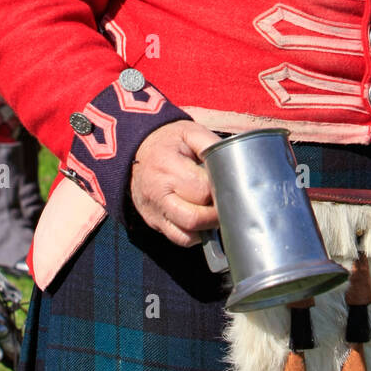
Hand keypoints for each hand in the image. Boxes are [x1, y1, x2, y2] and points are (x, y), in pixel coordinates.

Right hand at [130, 119, 219, 245]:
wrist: (137, 149)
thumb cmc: (169, 141)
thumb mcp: (190, 132)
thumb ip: (212, 146)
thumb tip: (233, 165)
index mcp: (167, 166)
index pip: (202, 190)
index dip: (220, 190)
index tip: (227, 185)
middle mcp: (157, 192)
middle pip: (194, 217)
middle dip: (215, 214)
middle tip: (225, 202)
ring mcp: (153, 210)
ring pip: (186, 234)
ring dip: (206, 227)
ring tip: (213, 211)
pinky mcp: (153, 221)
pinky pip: (178, 238)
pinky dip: (195, 234)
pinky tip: (201, 220)